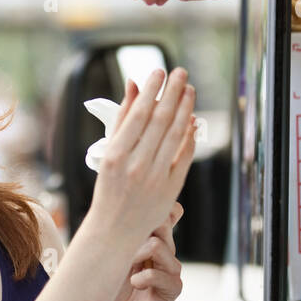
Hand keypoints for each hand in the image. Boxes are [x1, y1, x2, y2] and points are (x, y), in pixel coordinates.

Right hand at [84, 68, 196, 254]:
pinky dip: (190, 136)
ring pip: (175, 135)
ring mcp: (155, 178)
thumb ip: (122, 118)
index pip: (138, 114)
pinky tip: (192, 120)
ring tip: (189, 90)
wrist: (114, 229)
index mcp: (116, 155)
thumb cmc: (109, 187)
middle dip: (172, 93)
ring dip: (185, 109)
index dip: (151, 90)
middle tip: (180, 73)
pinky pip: (184, 156)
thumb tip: (133, 85)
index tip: (159, 72)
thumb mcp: (108, 152)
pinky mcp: (170, 188)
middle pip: (160, 121)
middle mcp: (135, 166)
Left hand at [104, 203, 184, 300]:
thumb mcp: (111, 257)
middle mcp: (166, 251)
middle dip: (136, 232)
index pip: (169, 212)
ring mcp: (172, 269)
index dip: (157, 210)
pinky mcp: (173, 288)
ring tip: (124, 270)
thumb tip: (110, 209)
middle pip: (161, 224)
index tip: (131, 220)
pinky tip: (134, 283)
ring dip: (135, 256)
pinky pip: (161, 274)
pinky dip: (144, 277)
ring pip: (158, 246)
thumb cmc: (110, 289)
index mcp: (154, 240)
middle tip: (120, 250)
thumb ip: (117, 235)